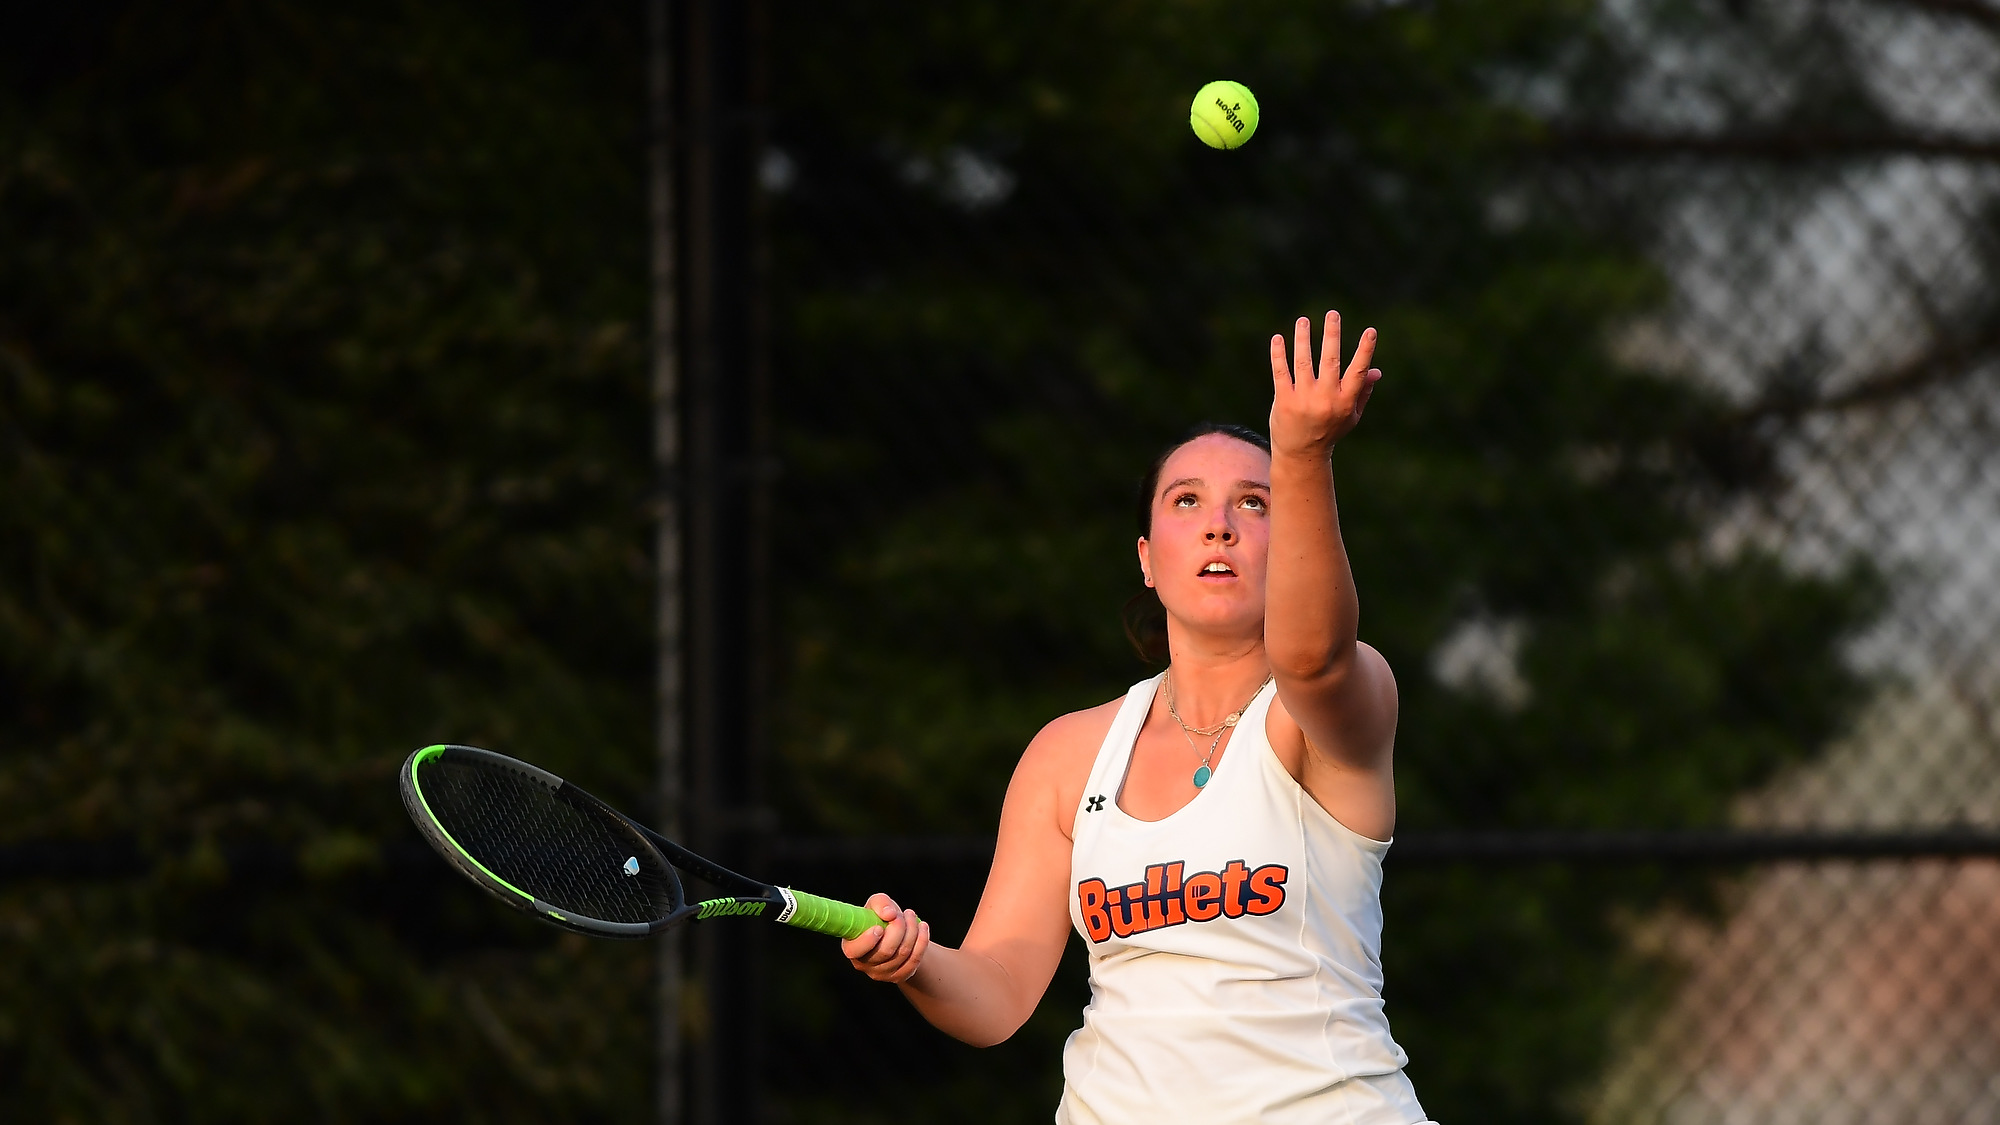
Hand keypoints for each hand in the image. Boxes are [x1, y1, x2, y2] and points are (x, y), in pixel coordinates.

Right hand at [840, 892, 930, 983]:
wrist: (895, 932)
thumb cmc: (880, 917)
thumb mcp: (876, 904)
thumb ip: (880, 903)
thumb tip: (889, 914)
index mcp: (851, 947)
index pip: (855, 950)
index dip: (868, 940)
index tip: (880, 927)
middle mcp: (864, 964)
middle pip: (885, 951)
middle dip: (898, 928)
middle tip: (900, 914)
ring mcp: (882, 974)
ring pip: (902, 954)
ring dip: (912, 930)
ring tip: (911, 915)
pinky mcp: (900, 976)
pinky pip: (915, 960)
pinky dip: (922, 941)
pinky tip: (923, 927)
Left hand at [1268, 311, 1380, 457]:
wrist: (1302, 455)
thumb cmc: (1330, 431)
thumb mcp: (1351, 416)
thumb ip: (1362, 392)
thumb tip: (1376, 370)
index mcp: (1345, 401)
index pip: (1358, 372)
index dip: (1365, 351)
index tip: (1371, 331)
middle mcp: (1326, 399)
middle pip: (1330, 361)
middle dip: (1332, 335)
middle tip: (1332, 314)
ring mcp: (1304, 399)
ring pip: (1304, 362)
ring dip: (1303, 339)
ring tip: (1303, 321)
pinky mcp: (1284, 401)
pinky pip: (1281, 372)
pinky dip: (1279, 354)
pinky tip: (1278, 338)